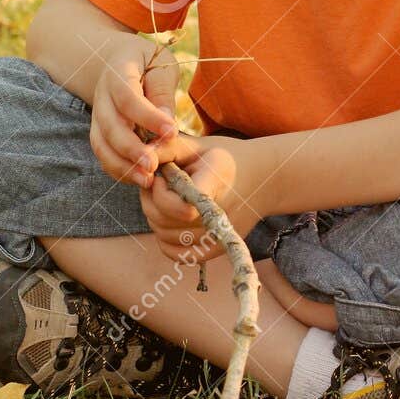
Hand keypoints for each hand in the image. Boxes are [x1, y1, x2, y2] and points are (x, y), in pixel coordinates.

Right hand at [89, 34, 179, 187]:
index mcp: (118, 72)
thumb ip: (162, 92)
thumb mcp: (161, 66)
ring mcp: (97, 115)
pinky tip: (139, 179)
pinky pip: (103, 154)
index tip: (171, 132)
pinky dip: (118, 170)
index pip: (128, 97)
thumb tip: (166, 122)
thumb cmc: (148, 63)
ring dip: (123, 166)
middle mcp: (102, 95)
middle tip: (153, 165)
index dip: (148, 117)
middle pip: (110, 126)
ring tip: (147, 179)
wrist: (119, 60)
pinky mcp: (99, 132)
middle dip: (131, 149)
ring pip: (102, 144)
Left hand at [141, 131, 270, 263]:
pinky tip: (171, 218)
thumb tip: (139, 161)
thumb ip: (165, 148)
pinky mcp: (213, 251)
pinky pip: (174, 253)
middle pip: (164, 220)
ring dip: (154, 215)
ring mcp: (217, 237)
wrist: (260, 180)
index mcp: (216, 183)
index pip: (179, 205)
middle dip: (150, 199)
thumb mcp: (197, 145)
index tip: (160, 174)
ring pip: (163, 235)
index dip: (159, 190)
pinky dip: (163, 237)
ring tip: (167, 197)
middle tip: (159, 183)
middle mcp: (220, 215)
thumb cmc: (222, 159)